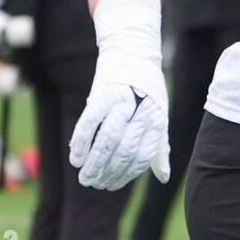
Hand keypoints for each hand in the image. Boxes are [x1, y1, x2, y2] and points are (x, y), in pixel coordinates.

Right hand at [69, 0, 170, 190]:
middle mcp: (141, 112)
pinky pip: (90, 123)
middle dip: (108, 172)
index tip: (112, 185)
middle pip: (124, 150)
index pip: (142, 155)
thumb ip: (158, 147)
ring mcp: (122, 103)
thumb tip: (163, 177)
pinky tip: (75, 158)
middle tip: (95, 184)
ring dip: (95, 163)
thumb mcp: (158, 117)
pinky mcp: (103, 94)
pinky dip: (81, 142)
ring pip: (108, 140)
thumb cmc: (146, 89)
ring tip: (85, 177)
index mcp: (156, 120)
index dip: (126, 174)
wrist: (131, 53)